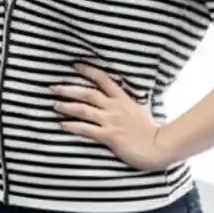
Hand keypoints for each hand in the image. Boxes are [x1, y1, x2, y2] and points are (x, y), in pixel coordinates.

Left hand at [51, 63, 173, 171]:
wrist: (160, 148)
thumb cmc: (150, 132)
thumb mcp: (139, 110)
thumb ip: (126, 103)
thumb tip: (116, 98)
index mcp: (123, 99)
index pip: (104, 79)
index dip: (88, 70)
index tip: (75, 65)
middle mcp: (115, 107)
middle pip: (87, 93)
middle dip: (68, 89)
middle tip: (52, 87)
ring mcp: (112, 121)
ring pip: (84, 109)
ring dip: (67, 106)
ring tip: (54, 105)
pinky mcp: (110, 136)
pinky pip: (86, 129)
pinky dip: (73, 126)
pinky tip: (63, 125)